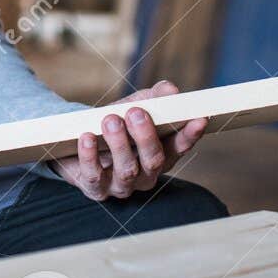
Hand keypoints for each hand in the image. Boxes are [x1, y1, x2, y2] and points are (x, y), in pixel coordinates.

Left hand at [52, 80, 208, 200]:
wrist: (78, 142)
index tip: (199, 118)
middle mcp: (146, 175)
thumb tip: (171, 89)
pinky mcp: (95, 188)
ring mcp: (121, 185)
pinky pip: (94, 176)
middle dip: (146, 136)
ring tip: (111, 120)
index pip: (180, 146)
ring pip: (127, 170)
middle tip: (136, 112)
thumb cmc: (116, 123)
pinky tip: (87, 137)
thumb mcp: (134, 106)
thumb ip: (154, 97)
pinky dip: (90, 155)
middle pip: (154, 160)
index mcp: (162, 154)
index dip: (190, 134)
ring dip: (119, 143)